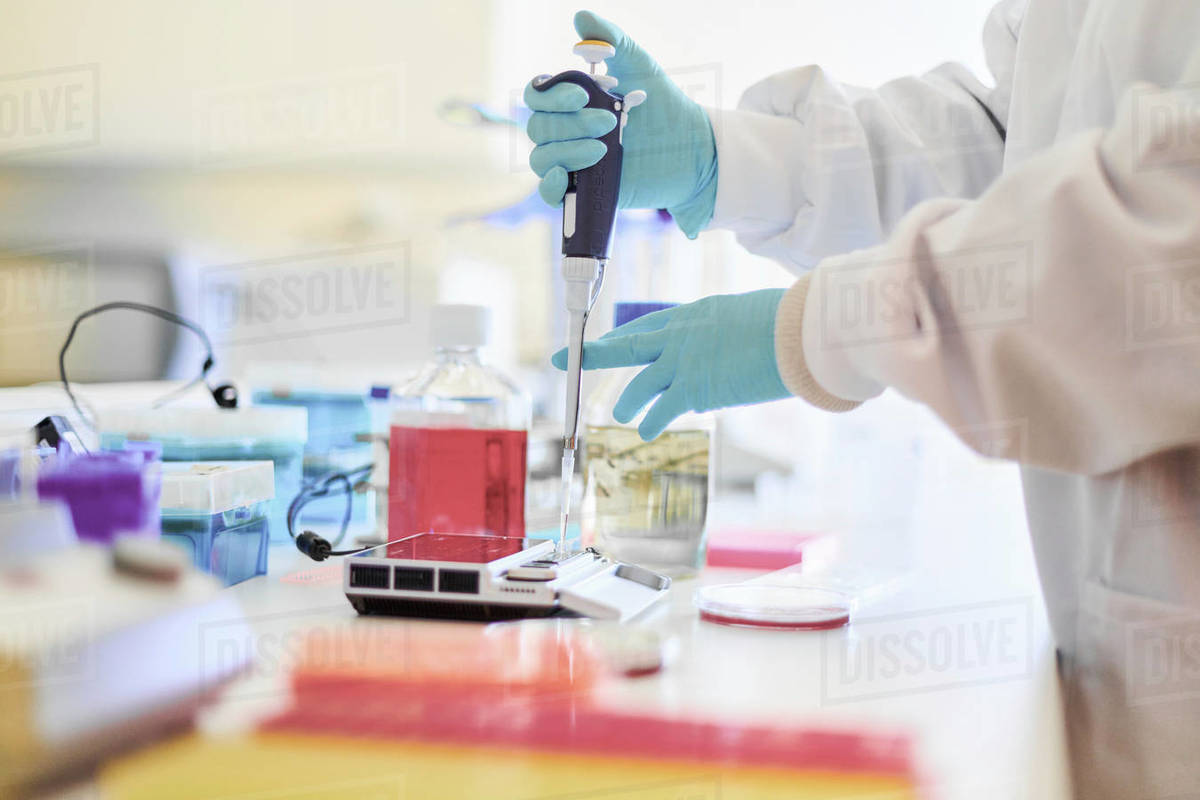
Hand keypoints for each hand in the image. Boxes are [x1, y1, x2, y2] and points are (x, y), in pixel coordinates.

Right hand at [524, 10, 717, 236]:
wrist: (691, 147)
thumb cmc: (663, 103)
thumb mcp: (639, 65)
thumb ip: (611, 40)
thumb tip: (580, 18)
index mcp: (570, 101)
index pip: (536, 96)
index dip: (552, 96)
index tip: (584, 95)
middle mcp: (565, 131)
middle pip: (538, 127)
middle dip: (571, 125)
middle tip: (611, 122)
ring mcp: (572, 161)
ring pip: (541, 158)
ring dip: (568, 152)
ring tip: (603, 149)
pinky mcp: (584, 190)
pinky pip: (549, 193)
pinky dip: (550, 187)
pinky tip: (566, 178)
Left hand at [552, 290, 790, 439]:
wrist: (795, 331)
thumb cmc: (785, 321)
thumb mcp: (746, 317)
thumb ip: (723, 336)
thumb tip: (721, 359)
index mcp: (692, 313)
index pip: (649, 325)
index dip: (625, 336)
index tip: (608, 341)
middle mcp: (679, 334)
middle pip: (627, 345)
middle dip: (596, 353)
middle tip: (569, 358)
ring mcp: (682, 362)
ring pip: (639, 384)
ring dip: (628, 402)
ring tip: (621, 415)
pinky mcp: (692, 388)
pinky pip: (661, 409)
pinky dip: (651, 421)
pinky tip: (645, 432)